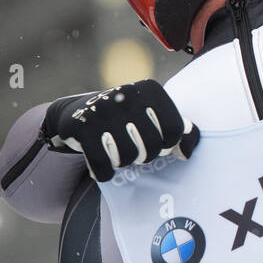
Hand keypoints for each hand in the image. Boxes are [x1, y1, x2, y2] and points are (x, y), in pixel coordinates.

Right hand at [45, 80, 199, 181]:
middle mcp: (126, 95)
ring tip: (119, 153)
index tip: (158, 143)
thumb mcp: (155, 117)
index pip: (174, 129)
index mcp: (150, 90)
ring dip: (124, 162)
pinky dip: (104, 172)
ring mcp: (101, 110)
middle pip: (152, 146)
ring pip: (128, 156)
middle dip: (146, 155)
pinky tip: (104, 167)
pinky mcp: (80, 126)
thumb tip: (185, 154)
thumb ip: (180, 130)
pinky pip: (102, 164)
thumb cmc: (127, 119)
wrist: (77, 113)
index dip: (168, 145)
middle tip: (137, 150)